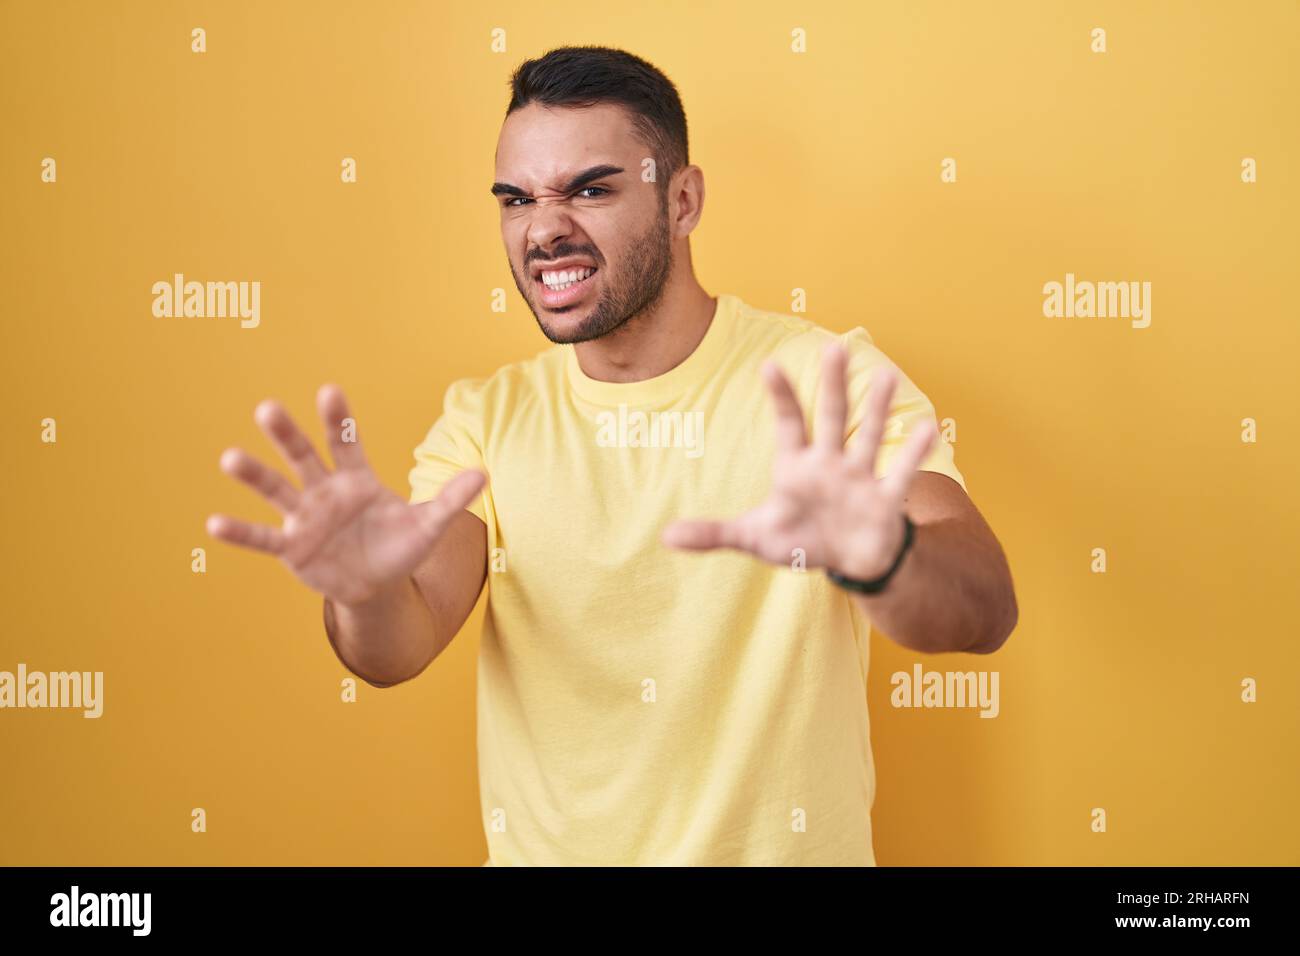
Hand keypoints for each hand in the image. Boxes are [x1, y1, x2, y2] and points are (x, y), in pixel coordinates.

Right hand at [206, 384, 485, 606]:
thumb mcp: (429, 526)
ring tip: (229, 457)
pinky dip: (240, 532)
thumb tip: (484, 473)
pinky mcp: (292, 548)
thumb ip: (450, 499)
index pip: (346, 442)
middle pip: (304, 456)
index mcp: (358, 479)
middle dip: (287, 434)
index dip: (338, 417)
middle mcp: (325, 491)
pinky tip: (214, 522)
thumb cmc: (400, 547)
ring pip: (277, 490)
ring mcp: (305, 517)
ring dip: (254, 475)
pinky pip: (263, 538)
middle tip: (266, 407)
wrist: (377, 586)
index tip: (328, 390)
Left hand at [661, 344, 935, 579]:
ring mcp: (859, 478)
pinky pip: (901, 473)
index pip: (789, 424)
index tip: (769, 365)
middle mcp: (830, 463)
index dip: (781, 397)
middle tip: (836, 346)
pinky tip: (929, 426)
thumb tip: (666, 537)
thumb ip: (714, 534)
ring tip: (887, 375)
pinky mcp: (884, 499)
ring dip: (879, 410)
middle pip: (832, 418)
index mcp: (797, 466)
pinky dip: (913, 453)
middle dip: (833, 386)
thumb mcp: (754, 539)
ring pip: (869, 438)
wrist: (847, 561)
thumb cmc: (801, 542)